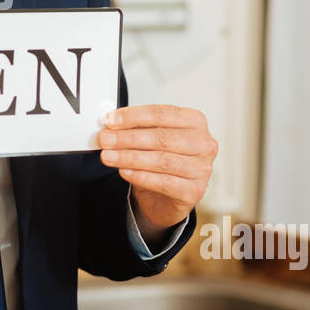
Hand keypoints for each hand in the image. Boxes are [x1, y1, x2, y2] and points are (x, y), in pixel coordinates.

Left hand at [97, 105, 216, 234]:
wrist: (166, 195)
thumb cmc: (161, 159)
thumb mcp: (150, 138)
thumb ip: (135, 128)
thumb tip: (110, 123)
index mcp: (195, 122)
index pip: (162, 114)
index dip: (134, 116)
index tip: (110, 120)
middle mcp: (204, 144)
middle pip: (162, 138)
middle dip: (129, 138)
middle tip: (105, 139)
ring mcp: (203, 169)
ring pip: (162, 160)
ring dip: (130, 157)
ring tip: (108, 156)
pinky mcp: (195, 191)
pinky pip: (164, 183)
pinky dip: (141, 176)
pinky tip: (124, 171)